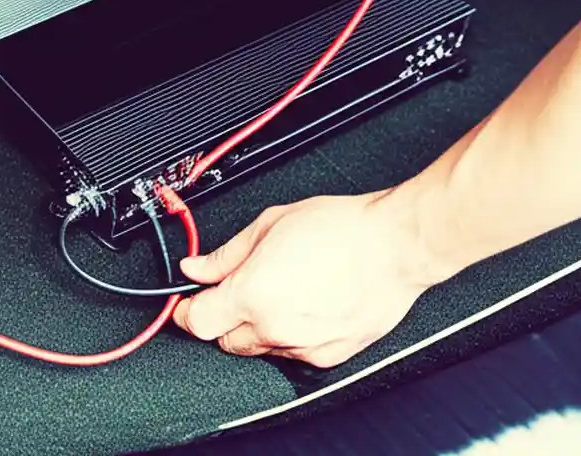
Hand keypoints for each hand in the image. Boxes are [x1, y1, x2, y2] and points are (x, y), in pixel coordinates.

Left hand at [172, 192, 444, 367]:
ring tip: (282, 289)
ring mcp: (303, 347)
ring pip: (258, 348)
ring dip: (257, 326)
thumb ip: (226, 254)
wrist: (395, 246)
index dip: (184, 311)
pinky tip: (305, 304)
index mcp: (253, 296)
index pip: (197, 322)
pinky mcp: (328, 356)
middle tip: (238, 287)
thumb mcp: (270, 225)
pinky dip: (288, 335)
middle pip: (224, 339)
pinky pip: (292, 354)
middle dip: (223, 316)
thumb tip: (196, 267)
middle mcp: (274, 329)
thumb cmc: (342, 230)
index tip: (187, 301)